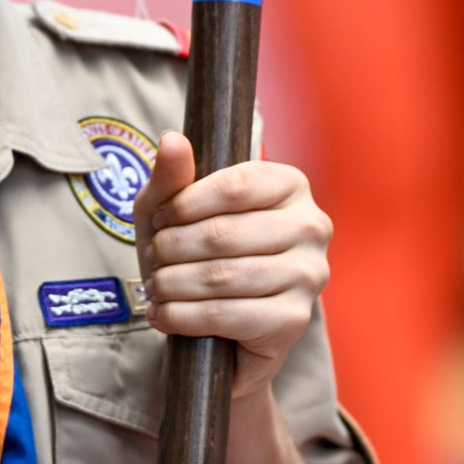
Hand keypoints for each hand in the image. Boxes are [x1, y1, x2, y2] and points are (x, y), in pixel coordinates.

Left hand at [133, 130, 331, 396]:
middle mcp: (311, 226)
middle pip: (224, 233)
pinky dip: (182, 316)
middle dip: (173, 248)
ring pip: (222, 276)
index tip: (158, 219)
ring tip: (154, 287)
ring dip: (173, 283)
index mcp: (289, 185)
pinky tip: (163, 314)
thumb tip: (172, 139)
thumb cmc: (197, 251)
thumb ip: (173, 174)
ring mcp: (309, 275)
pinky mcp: (295, 319)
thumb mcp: (175, 208)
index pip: (234, 186)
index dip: (185, 203)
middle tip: (152, 259)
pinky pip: (227, 315)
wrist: (219, 323)